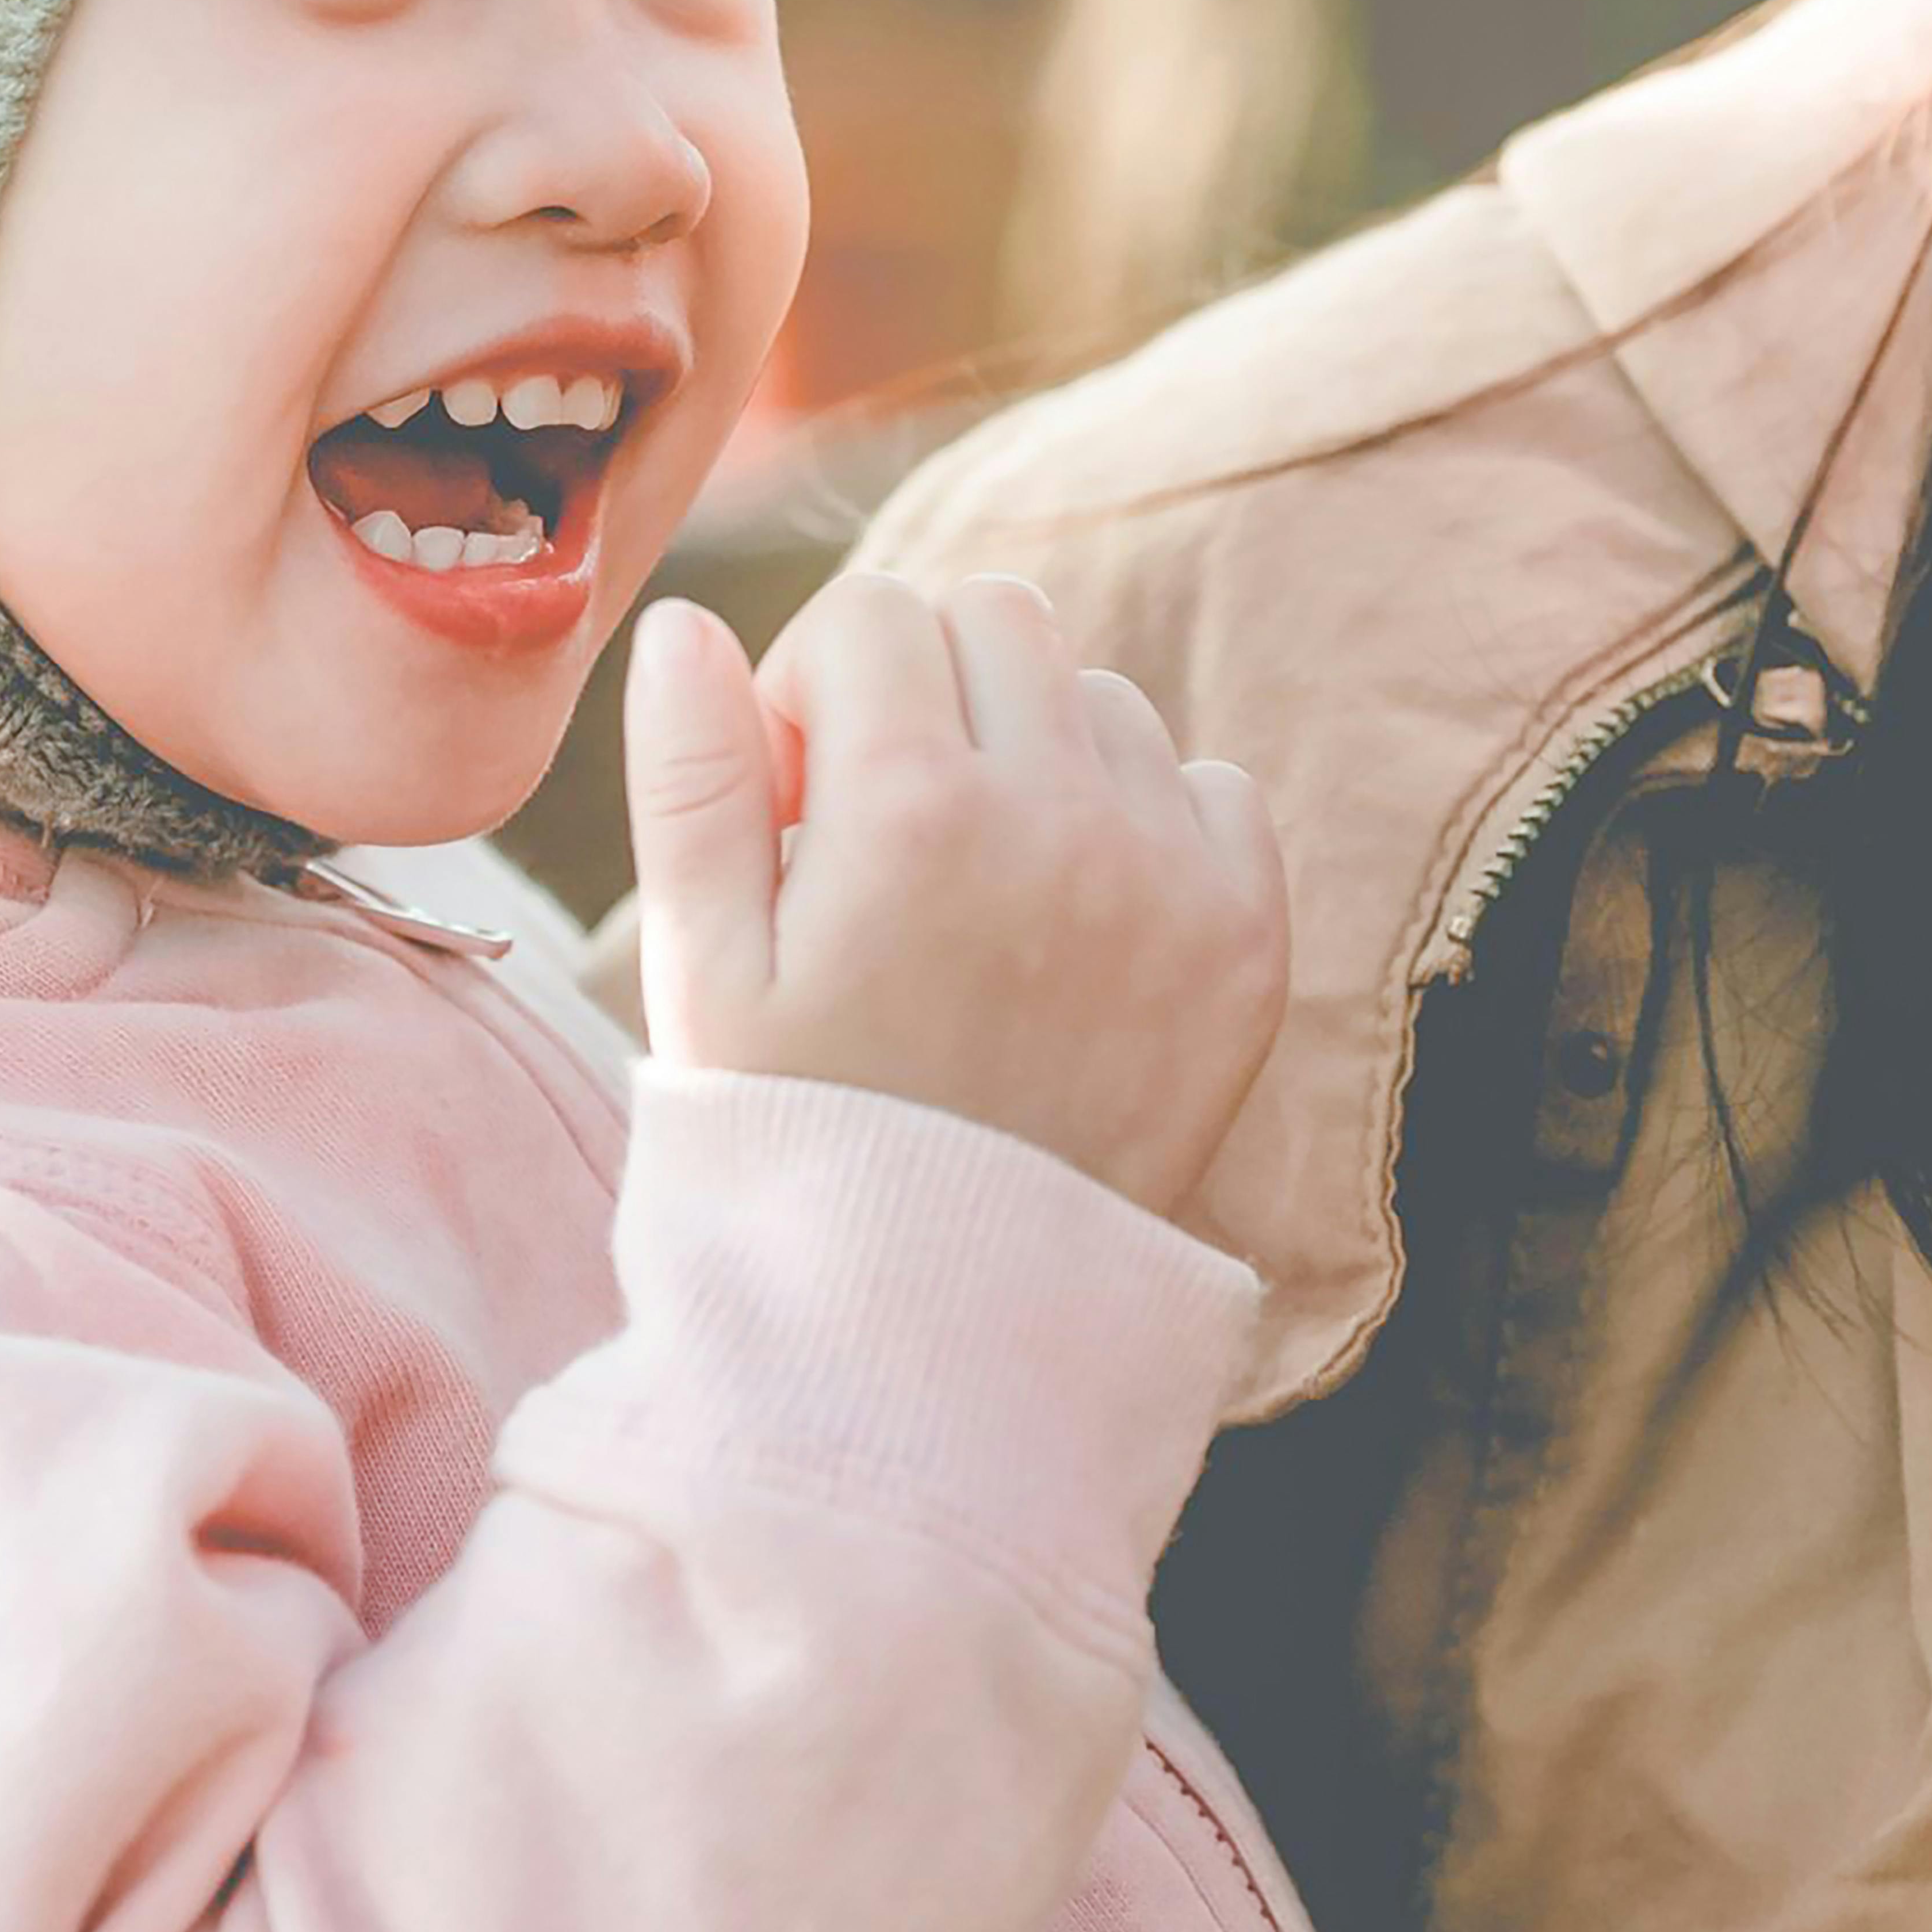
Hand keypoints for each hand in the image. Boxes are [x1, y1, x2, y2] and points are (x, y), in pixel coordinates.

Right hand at [620, 571, 1287, 1228]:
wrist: (947, 1323)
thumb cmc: (797, 1139)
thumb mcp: (697, 970)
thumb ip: (688, 777)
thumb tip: (684, 623)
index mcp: (905, 807)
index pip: (872, 608)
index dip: (812, 686)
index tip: (798, 799)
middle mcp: (1056, 817)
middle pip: (995, 615)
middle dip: (925, 687)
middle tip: (883, 825)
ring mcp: (1169, 876)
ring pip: (1099, 697)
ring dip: (1032, 751)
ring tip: (978, 886)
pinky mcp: (1247, 940)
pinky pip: (1213, 783)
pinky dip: (1146, 820)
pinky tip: (1075, 919)